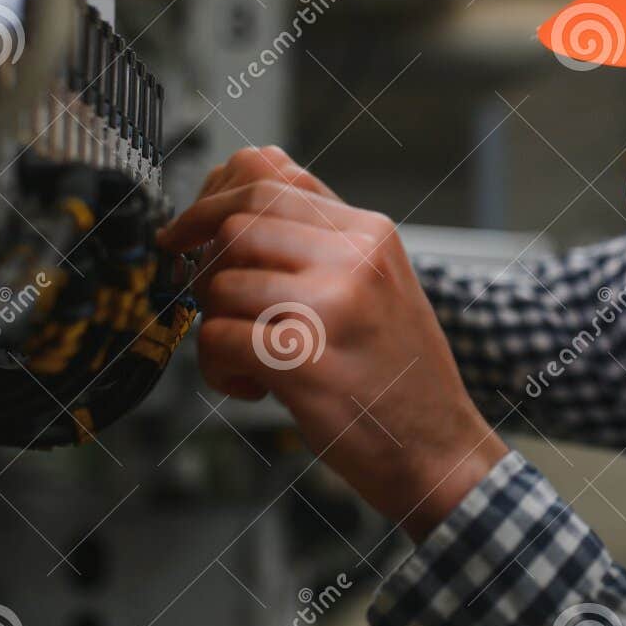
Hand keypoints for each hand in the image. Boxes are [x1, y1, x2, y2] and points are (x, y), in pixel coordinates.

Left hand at [158, 147, 508, 539]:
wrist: (440, 451)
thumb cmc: (400, 374)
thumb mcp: (378, 283)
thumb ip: (321, 236)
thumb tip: (246, 178)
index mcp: (368, 233)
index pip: (268, 174)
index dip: (210, 199)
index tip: (185, 231)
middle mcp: (353, 259)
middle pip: (235, 222)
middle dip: (201, 262)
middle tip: (206, 300)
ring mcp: (330, 308)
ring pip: (220, 284)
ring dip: (214, 326)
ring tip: (247, 359)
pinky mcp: (304, 362)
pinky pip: (218, 338)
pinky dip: (218, 368)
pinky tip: (254, 388)